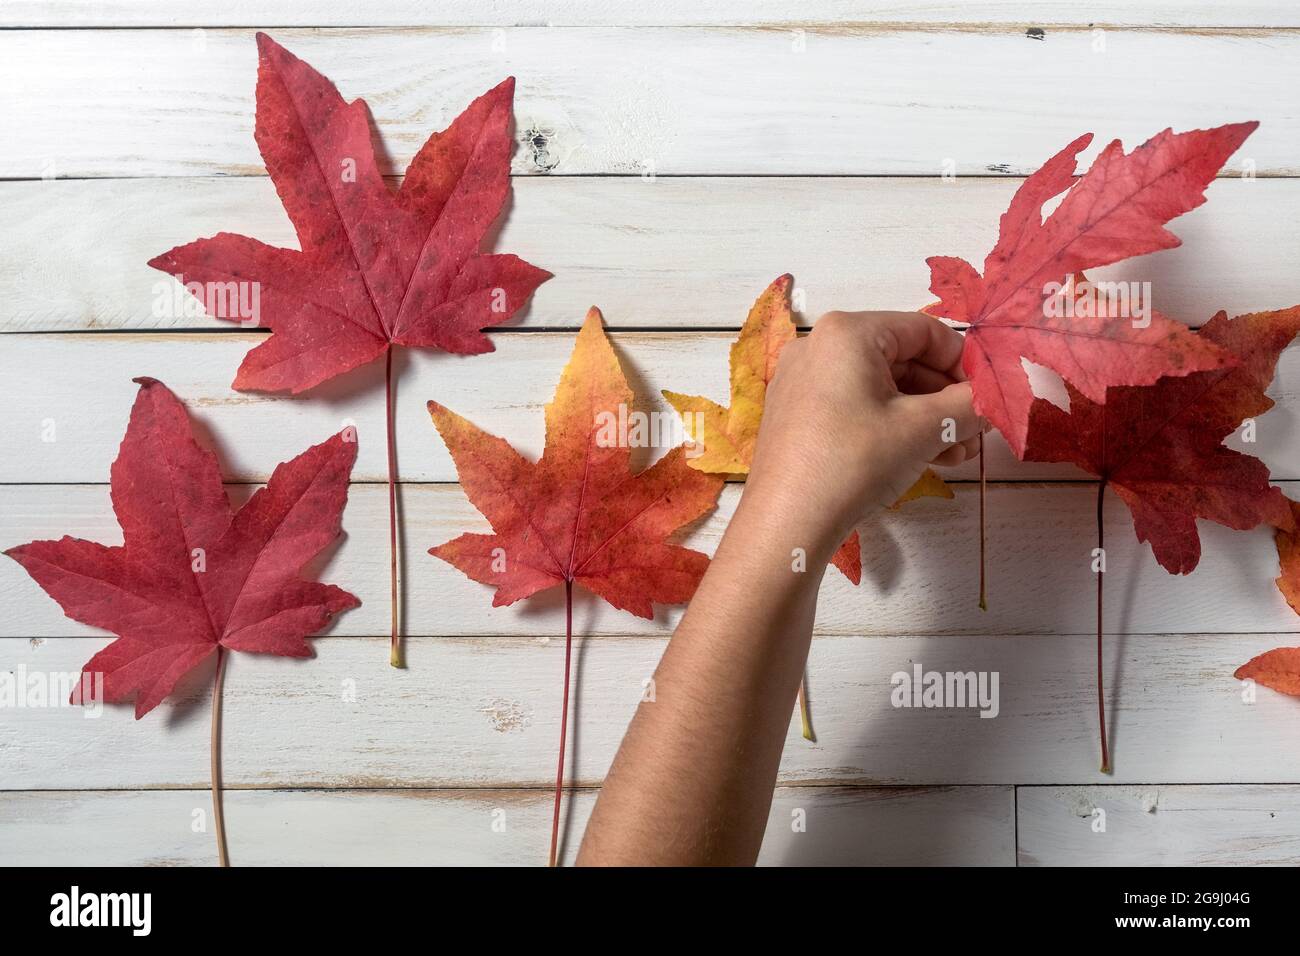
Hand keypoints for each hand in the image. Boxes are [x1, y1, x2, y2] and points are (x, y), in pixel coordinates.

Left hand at [742, 310, 982, 550]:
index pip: (925, 331)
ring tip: (956, 453)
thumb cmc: (854, 463)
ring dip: (924, 418)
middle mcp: (819, 346)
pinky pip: (855, 407)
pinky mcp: (796, 414)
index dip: (964, 364)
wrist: (787, 522)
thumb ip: (970, 405)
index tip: (987, 397)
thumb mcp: (924, 429)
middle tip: (975, 432)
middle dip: (945, 398)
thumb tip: (994, 400)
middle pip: (902, 359)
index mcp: (847, 332)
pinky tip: (921, 457)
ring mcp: (803, 381)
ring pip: (881, 388)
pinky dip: (890, 426)